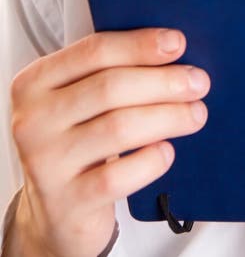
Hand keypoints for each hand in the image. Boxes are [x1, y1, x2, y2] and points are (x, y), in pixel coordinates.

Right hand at [7, 28, 209, 256]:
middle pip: (110, 87)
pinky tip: (167, 151)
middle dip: (163, 82)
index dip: (141, 45)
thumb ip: (112, 71)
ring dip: (168, 117)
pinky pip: (118, 176)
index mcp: (35, 82)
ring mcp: (45, 163)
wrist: (55, 213)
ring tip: (196, 114)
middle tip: (198, 83)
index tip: (178, 43)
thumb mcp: (79, 100)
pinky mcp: (65, 203)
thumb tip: (173, 48)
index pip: (94, 51)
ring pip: (119, 128)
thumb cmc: (77, 142)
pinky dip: (150, 159)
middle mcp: (32, 120)